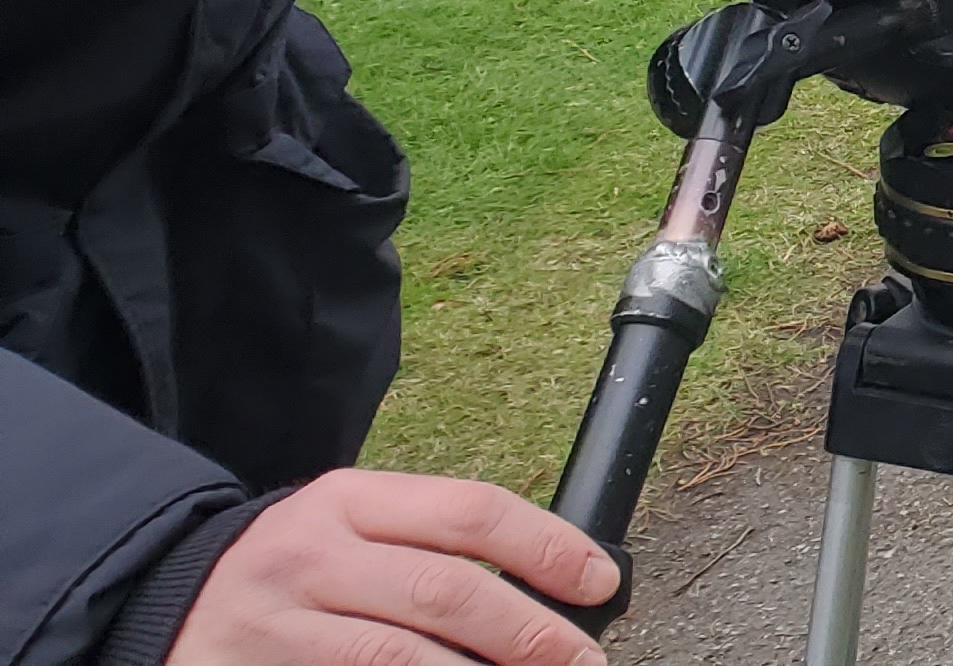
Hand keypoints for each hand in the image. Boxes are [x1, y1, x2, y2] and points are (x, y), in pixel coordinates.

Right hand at [168, 470, 618, 665]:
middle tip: (583, 662)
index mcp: (347, 501)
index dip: (548, 548)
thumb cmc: (286, 569)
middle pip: (446, 592)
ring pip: (400, 658)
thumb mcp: (348, 528)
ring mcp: (277, 624)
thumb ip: (431, 547)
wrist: (152, 601)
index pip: (470, 511)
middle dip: (531, 633)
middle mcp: (310, 555)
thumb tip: (551, 587)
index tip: (601, 584)